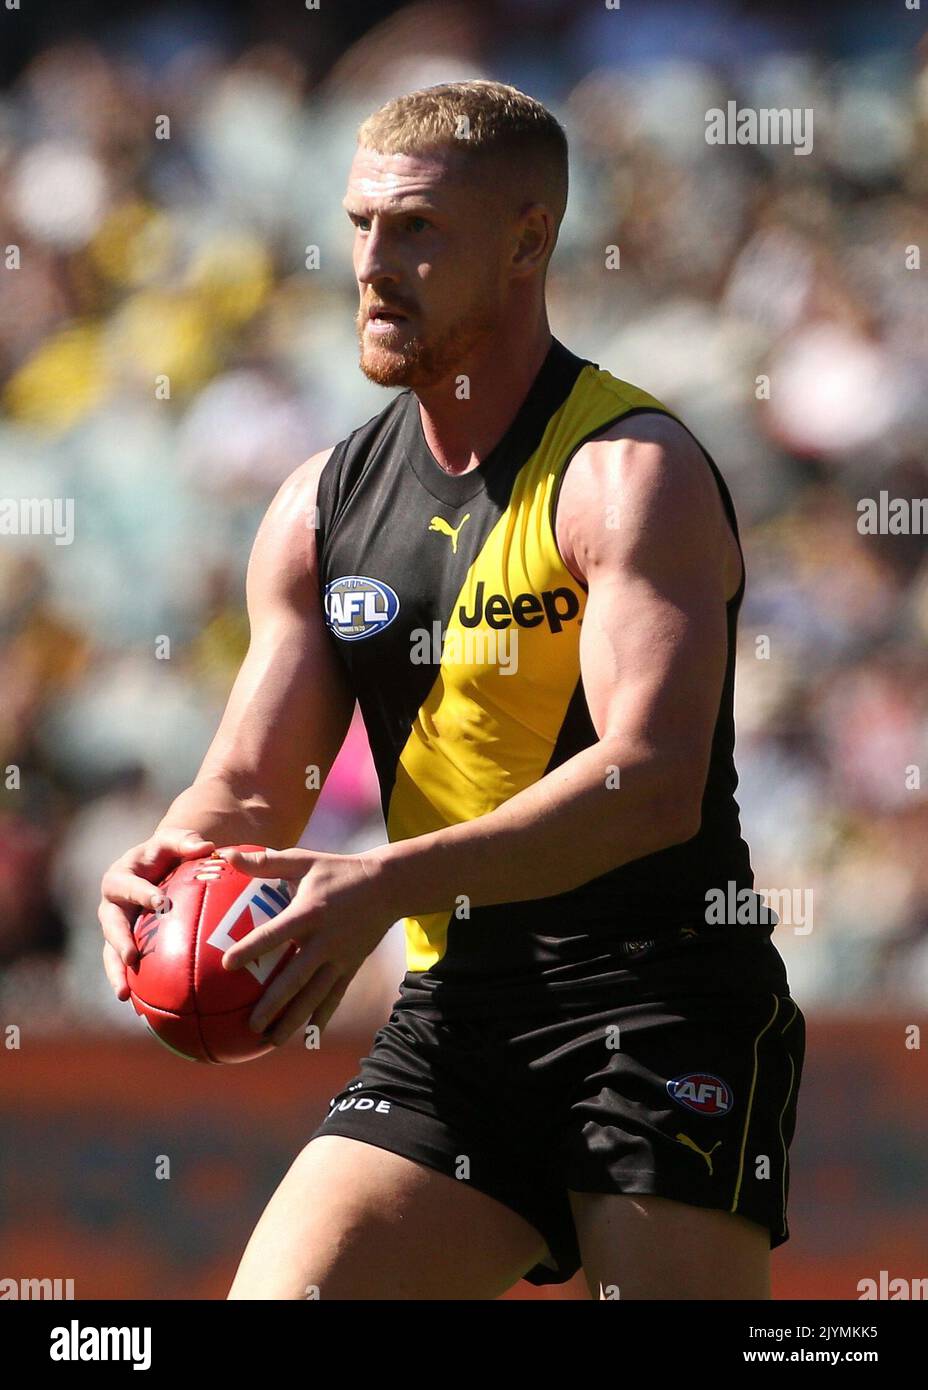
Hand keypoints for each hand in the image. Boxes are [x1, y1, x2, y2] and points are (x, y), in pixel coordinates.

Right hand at [99, 828, 216, 999]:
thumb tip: (209, 848)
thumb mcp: (175, 841)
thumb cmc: (169, 851)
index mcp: (122, 876)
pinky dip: (131, 983)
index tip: (160, 903)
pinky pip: (124, 966)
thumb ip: (187, 841)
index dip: (141, 893)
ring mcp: (116, 926)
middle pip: (110, 923)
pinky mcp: (123, 944)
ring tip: (124, 994)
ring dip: (116, 972)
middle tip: (131, 956)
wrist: (157, 865)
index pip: (128, 885)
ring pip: (110, 951)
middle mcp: (112, 903)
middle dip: (119, 940)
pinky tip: (142, 1007)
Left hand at [218, 845, 396, 1044]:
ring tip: (271, 1042)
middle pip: (296, 978)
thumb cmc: (338, 870)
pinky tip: (307, 1036)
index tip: (227, 963)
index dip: (252, 947)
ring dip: (294, 1019)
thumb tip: (226, 854)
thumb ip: (265, 862)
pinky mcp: (351, 966)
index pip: (275, 933)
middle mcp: (324, 940)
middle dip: (273, 1004)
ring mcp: (340, 957)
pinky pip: (334, 996)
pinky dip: (321, 1017)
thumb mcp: (304, 860)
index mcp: (309, 912)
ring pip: (315, 995)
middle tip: (250, 1024)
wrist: (387, 886)